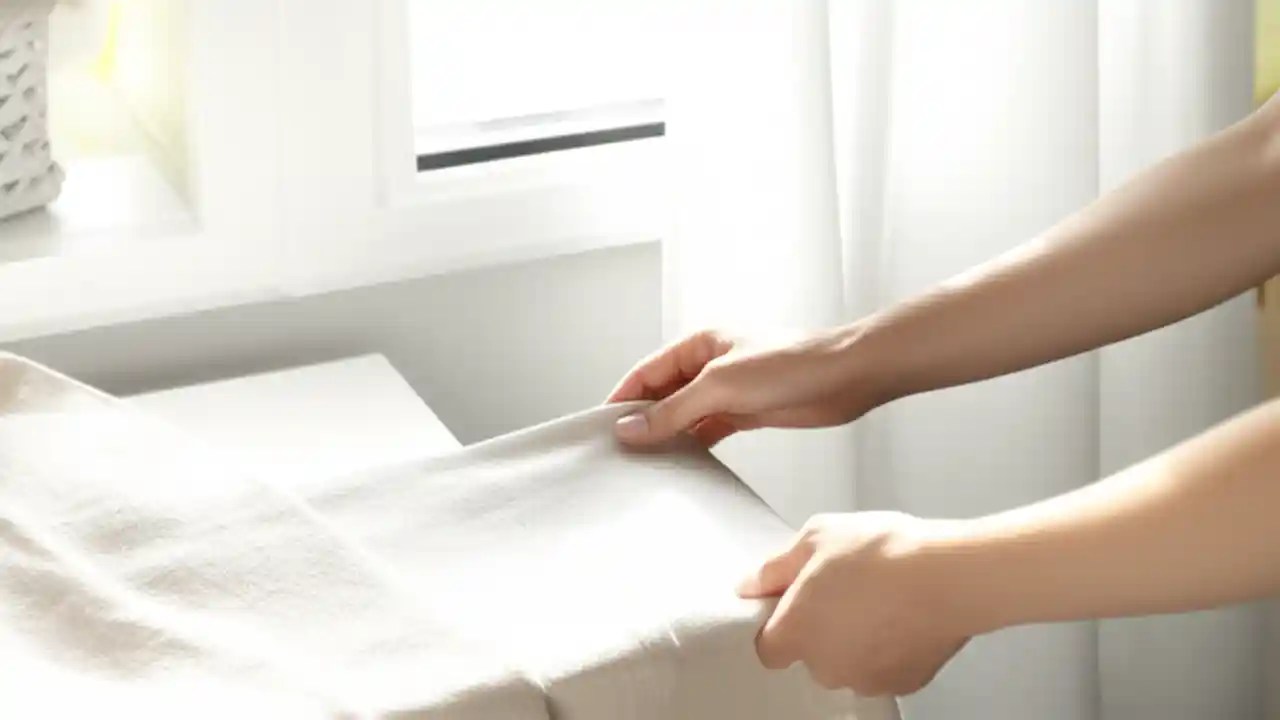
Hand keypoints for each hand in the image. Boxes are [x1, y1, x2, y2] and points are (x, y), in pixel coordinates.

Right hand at [607, 328, 884, 445]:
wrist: (846, 377)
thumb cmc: (791, 365)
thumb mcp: (720, 386)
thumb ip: (673, 410)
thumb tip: (630, 428)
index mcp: (698, 343)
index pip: (646, 372)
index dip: (622, 399)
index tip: (600, 428)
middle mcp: (710, 364)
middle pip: (663, 394)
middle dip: (642, 420)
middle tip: (619, 452)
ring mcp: (729, 389)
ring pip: (685, 414)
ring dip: (668, 435)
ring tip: (645, 463)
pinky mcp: (747, 411)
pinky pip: (709, 430)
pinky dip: (694, 445)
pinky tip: (681, 464)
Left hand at [738, 512, 971, 695]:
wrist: (951, 575)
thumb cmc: (883, 553)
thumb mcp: (816, 537)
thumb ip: (775, 567)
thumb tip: (751, 585)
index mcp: (796, 634)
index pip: (768, 647)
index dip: (780, 622)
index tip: (794, 599)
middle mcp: (826, 667)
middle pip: (810, 655)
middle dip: (820, 627)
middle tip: (841, 587)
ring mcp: (866, 680)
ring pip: (848, 662)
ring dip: (855, 638)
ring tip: (876, 597)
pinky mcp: (904, 683)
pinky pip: (883, 665)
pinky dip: (888, 646)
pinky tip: (901, 614)